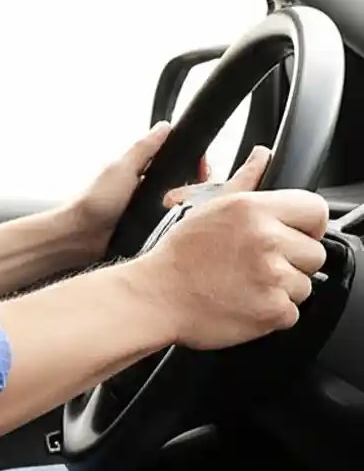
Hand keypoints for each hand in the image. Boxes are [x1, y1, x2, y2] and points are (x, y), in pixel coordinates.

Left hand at [66, 121, 205, 261]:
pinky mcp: (146, 230)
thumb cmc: (94, 200)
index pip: (175, 160)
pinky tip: (182, 226)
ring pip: (178, 205)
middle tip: (196, 193)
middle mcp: (144, 188)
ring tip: (191, 211)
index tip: (203, 169)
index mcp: (138, 170)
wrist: (79, 237)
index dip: (192, 162)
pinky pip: (169, 225)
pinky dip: (177, 224)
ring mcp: (146, 210)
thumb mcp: (122, 168)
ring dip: (186, 207)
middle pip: (181, 183)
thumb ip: (144, 148)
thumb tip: (164, 126)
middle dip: (193, 186)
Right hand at [136, 146, 328, 349]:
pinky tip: (244, 304)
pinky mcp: (272, 310)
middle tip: (255, 266)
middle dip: (291, 263)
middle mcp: (266, 239)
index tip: (290, 238)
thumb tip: (261, 156)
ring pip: (304, 286)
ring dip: (280, 290)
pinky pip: (291, 313)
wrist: (154, 297)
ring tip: (244, 286)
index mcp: (253, 209)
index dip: (306, 227)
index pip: (316, 211)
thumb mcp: (208, 208)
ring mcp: (271, 277)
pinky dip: (271, 314)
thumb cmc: (178, 256)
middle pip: (315, 254)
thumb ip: (244, 180)